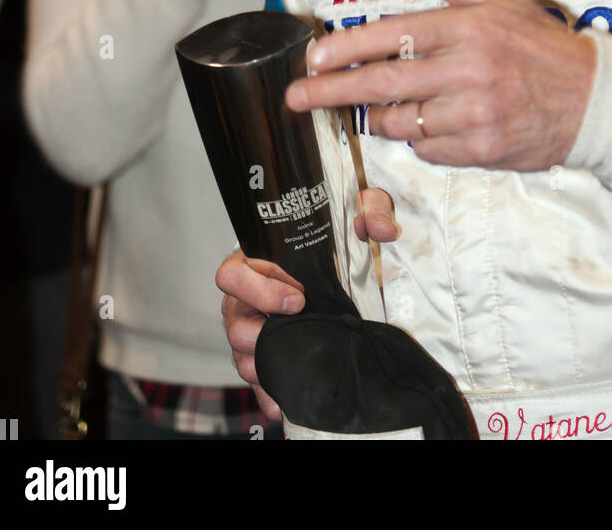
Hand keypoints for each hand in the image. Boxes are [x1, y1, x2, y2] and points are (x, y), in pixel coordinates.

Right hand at [217, 188, 396, 417]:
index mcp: (257, 261)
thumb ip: (371, 209)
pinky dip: (270, 394)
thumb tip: (379, 227)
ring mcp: (253, 329)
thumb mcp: (357, 212)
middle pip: (231, 322)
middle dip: (260, 333)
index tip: (299, 298)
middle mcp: (246, 298)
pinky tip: (285, 403)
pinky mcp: (266, 355)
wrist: (349, 269)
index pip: (232, 274)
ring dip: (264, 364)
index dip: (258, 290)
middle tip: (299, 329)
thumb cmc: (340, 235)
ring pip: (241, 355)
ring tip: (294, 367)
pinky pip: (259, 380)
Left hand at [286, 0, 596, 170]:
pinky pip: (427, 149)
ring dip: (383, 117)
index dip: (346, 49)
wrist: (595, 100)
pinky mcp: (482, 151)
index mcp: (468, 28)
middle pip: (382, 85)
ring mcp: (475, 115)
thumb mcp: (496, 1)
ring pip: (401, 122)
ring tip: (384, 106)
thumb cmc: (542, 46)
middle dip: (331, 92)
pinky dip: (420, 139)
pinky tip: (433, 123)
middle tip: (297, 97)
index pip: (393, 36)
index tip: (314, 58)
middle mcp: (468, 71)